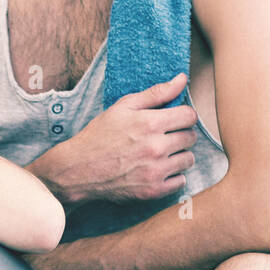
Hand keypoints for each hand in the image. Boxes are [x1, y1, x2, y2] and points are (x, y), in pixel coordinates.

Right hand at [51, 74, 198, 204]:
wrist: (79, 169)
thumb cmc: (99, 135)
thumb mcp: (123, 107)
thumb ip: (156, 93)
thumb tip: (183, 79)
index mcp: (150, 123)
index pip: (190, 116)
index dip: (183, 115)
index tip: (174, 119)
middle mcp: (156, 147)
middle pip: (190, 137)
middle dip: (180, 134)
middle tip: (164, 136)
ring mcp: (155, 171)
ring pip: (188, 160)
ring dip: (178, 155)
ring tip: (160, 154)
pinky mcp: (153, 190)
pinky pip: (180, 182)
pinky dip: (172, 176)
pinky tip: (157, 170)